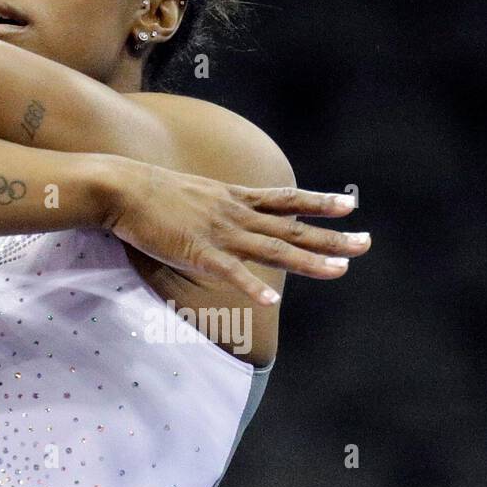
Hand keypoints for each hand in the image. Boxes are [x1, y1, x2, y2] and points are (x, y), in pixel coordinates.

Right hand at [107, 160, 369, 305]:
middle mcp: (234, 213)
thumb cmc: (148, 190)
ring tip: (340, 270)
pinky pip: (230, 271)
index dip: (318, 202)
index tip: (350, 204)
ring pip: (273, 248)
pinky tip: (272, 299)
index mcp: (232, 198)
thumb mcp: (192, 190)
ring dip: (309, 260)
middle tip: (366, 243)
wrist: (120, 187)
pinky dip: (252, 286)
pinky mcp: (197, 251)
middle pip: (291, 227)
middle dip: (331, 236)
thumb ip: (213, 203)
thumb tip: (222, 210)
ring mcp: (219, 233)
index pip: (285, 199)